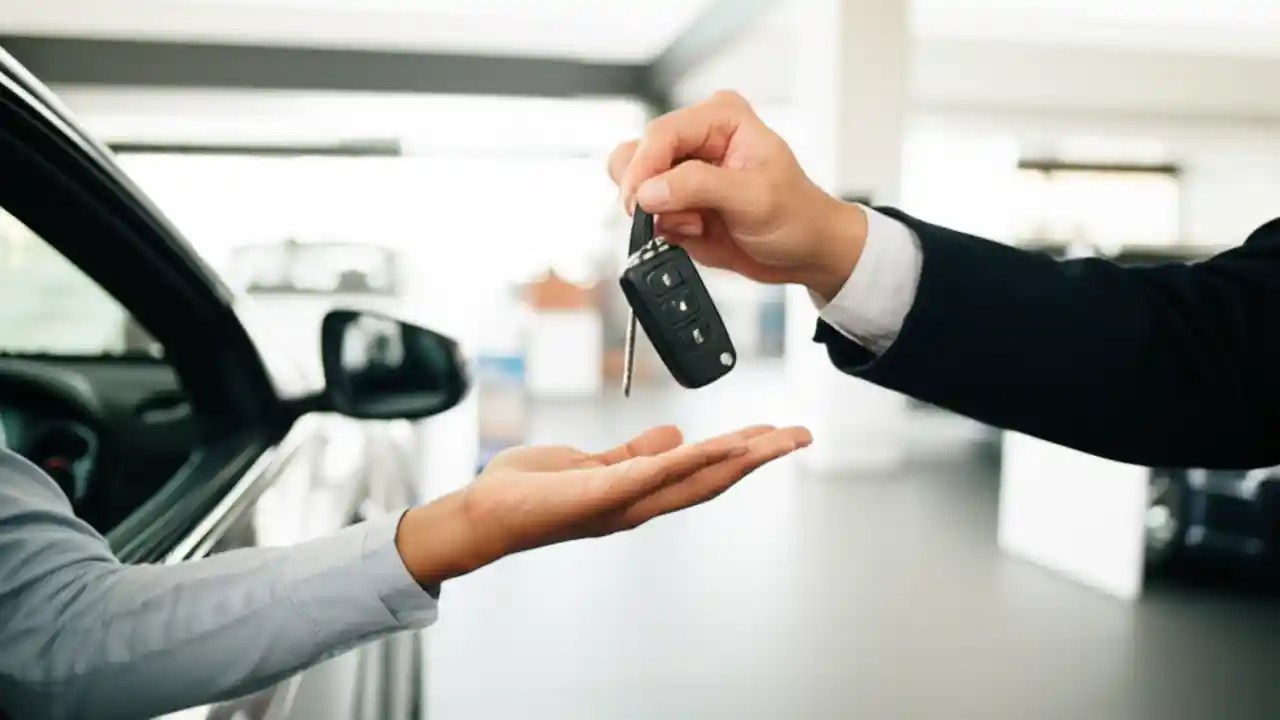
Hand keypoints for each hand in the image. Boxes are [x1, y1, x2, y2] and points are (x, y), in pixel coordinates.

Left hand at [395, 424, 810, 586]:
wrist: (486, 513)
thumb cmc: (530, 491)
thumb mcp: (591, 463)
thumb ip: (633, 452)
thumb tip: (675, 436)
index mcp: (640, 492)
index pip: (703, 472)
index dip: (744, 455)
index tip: (778, 436)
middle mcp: (640, 503)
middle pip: (712, 478)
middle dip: (760, 458)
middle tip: (801, 436)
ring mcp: (623, 502)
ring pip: (693, 479)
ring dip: (739, 458)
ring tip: (777, 440)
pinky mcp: (600, 494)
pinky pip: (651, 474)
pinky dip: (686, 460)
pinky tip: (716, 446)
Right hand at [608, 90, 866, 301]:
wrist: (805, 252)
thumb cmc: (797, 215)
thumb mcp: (754, 198)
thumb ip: (698, 187)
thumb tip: (650, 189)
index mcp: (721, 118)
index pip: (662, 133)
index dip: (644, 167)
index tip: (640, 201)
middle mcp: (697, 139)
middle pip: (638, 154)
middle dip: (650, 193)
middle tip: (677, 216)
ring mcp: (683, 171)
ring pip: (634, 184)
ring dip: (658, 213)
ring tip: (696, 223)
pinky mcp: (677, 201)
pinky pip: (647, 214)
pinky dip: (664, 229)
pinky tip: (698, 231)